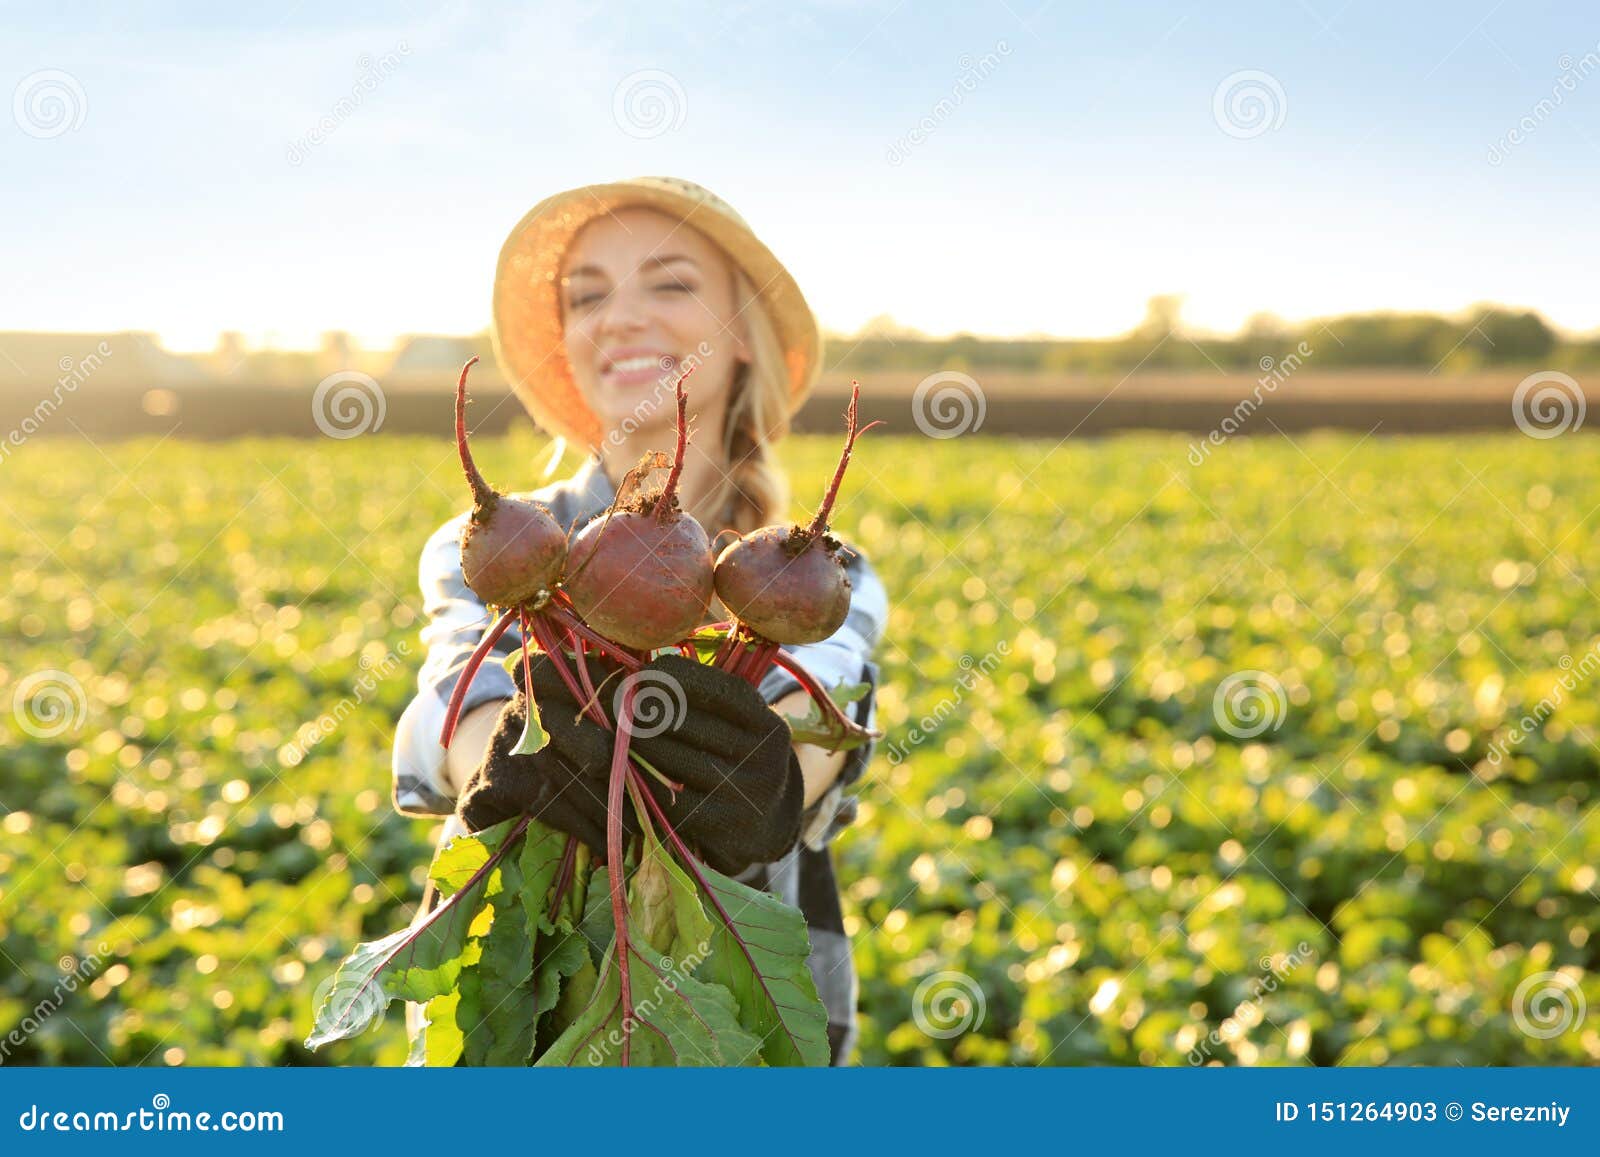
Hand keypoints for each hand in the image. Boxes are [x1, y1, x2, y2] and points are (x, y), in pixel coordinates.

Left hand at [457, 651, 803, 876]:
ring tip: (573, 733)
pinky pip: (663, 804)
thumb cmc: (730, 754)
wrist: (770, 820)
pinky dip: (627, 788)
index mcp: (757, 713)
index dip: (659, 678)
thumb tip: (618, 657)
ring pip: (663, 762)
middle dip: (621, 710)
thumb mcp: (724, 719)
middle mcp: (759, 750)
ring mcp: (745, 791)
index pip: (705, 685)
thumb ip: (685, 694)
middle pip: (676, 723)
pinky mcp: (724, 828)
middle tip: (572, 697)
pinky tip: (599, 776)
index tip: (622, 674)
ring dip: (614, 748)